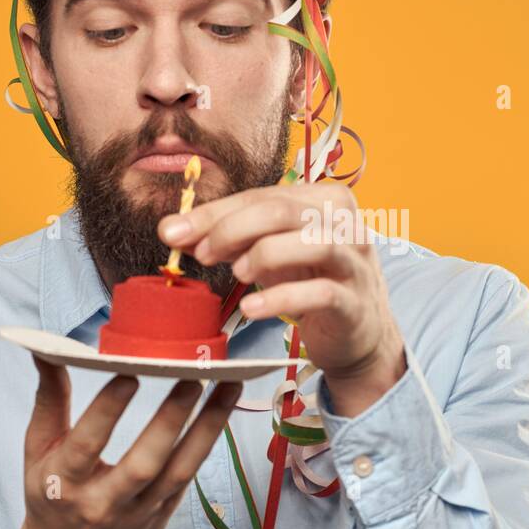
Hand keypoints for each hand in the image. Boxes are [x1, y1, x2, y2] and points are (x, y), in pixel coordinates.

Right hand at [10, 355, 240, 528]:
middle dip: (169, 421)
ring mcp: (138, 512)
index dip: (107, 411)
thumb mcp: (37, 452)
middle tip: (192, 378)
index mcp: (63, 483)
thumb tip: (45, 351)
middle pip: (142, 464)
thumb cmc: (51, 496)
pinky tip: (223, 409)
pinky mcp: (163, 514)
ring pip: (178, 471)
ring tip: (228, 387)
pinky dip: (207, 443)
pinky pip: (189, 476)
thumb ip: (48, 401)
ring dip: (207, 428)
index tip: (130, 374)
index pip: (86, 445)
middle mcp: (102, 502)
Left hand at [158, 180, 406, 417]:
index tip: (174, 232)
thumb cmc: (311, 281)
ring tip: (236, 275)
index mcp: (325, 199)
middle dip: (232, 229)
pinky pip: (321, 293)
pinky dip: (281, 298)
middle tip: (202, 254)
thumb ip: (226, 238)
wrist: (357, 333)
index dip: (215, 212)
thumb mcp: (268, 253)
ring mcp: (356, 263)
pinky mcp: (355, 302)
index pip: (263, 195)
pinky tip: (252, 307)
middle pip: (284, 211)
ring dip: (263, 255)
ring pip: (313, 242)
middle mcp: (346, 224)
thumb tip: (171, 229)